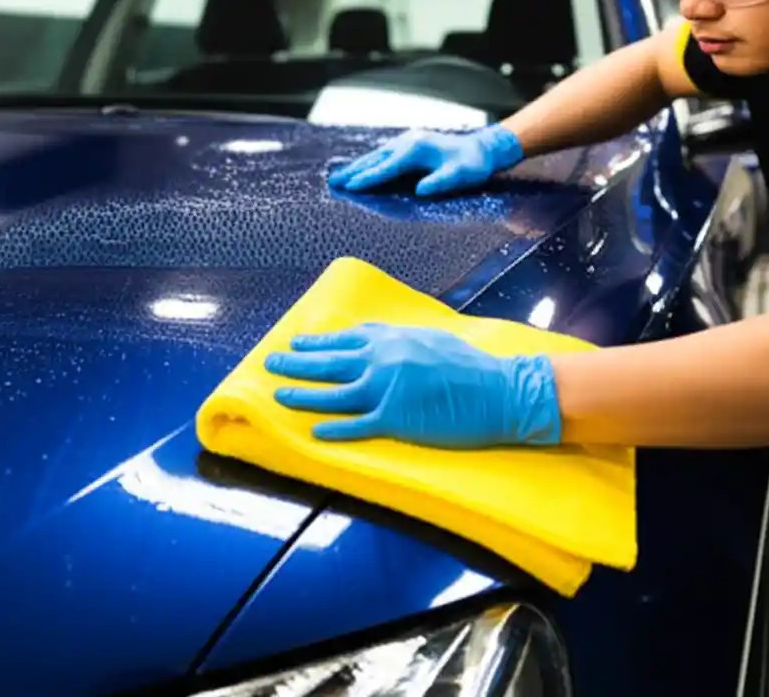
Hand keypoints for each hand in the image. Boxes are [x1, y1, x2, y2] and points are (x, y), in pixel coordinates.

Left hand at [265, 324, 560, 447]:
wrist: (497, 390)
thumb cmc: (469, 365)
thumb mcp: (430, 338)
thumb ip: (397, 337)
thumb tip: (373, 336)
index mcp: (390, 340)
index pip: (343, 340)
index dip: (316, 343)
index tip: (296, 343)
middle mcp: (381, 362)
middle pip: (328, 363)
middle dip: (296, 364)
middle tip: (270, 364)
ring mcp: (385, 391)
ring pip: (333, 394)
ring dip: (303, 395)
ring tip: (279, 395)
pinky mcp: (395, 419)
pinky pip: (356, 425)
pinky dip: (334, 430)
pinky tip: (315, 433)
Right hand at [328, 126, 523, 196]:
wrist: (483, 148)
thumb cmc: (472, 165)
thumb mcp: (461, 175)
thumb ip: (441, 182)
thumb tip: (421, 191)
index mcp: (416, 151)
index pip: (386, 167)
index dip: (368, 178)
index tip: (350, 187)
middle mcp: (408, 143)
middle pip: (375, 159)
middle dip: (354, 171)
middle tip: (333, 182)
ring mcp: (407, 142)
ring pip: (376, 155)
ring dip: (357, 166)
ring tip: (338, 176)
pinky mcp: (409, 145)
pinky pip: (383, 154)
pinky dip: (369, 162)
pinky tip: (361, 167)